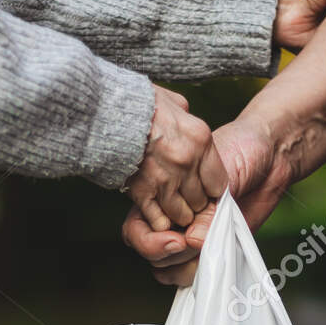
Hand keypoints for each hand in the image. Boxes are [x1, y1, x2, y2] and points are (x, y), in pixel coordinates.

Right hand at [120, 115, 285, 286]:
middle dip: (168, 254)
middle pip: (150, 254)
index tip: (176, 238)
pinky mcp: (213, 247)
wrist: (271, 154)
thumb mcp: (222, 172)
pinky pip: (193, 272)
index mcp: (163, 196)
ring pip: (169, 268)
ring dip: (184, 266)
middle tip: (192, 242)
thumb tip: (193, 240)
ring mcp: (191, 235)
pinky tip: (211, 261)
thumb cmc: (240, 148)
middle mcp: (172, 218)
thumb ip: (209, 210)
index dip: (149, 241)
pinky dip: (197, 273)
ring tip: (206, 248)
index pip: (136, 229)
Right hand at [123, 85, 227, 230]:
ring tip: (171, 206)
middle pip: (200, 201)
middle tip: (184, 198)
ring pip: (182, 214)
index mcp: (200, 141)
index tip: (203, 189)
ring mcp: (165, 180)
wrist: (106, 110)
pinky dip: (160, 221)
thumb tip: (188, 122)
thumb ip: (187, 119)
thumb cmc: (139, 102)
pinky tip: (158, 214)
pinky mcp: (142, 191)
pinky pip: (159, 220)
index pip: (219, 183)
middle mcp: (186, 163)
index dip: (211, 189)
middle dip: (194, 203)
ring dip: (177, 213)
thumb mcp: (175, 103)